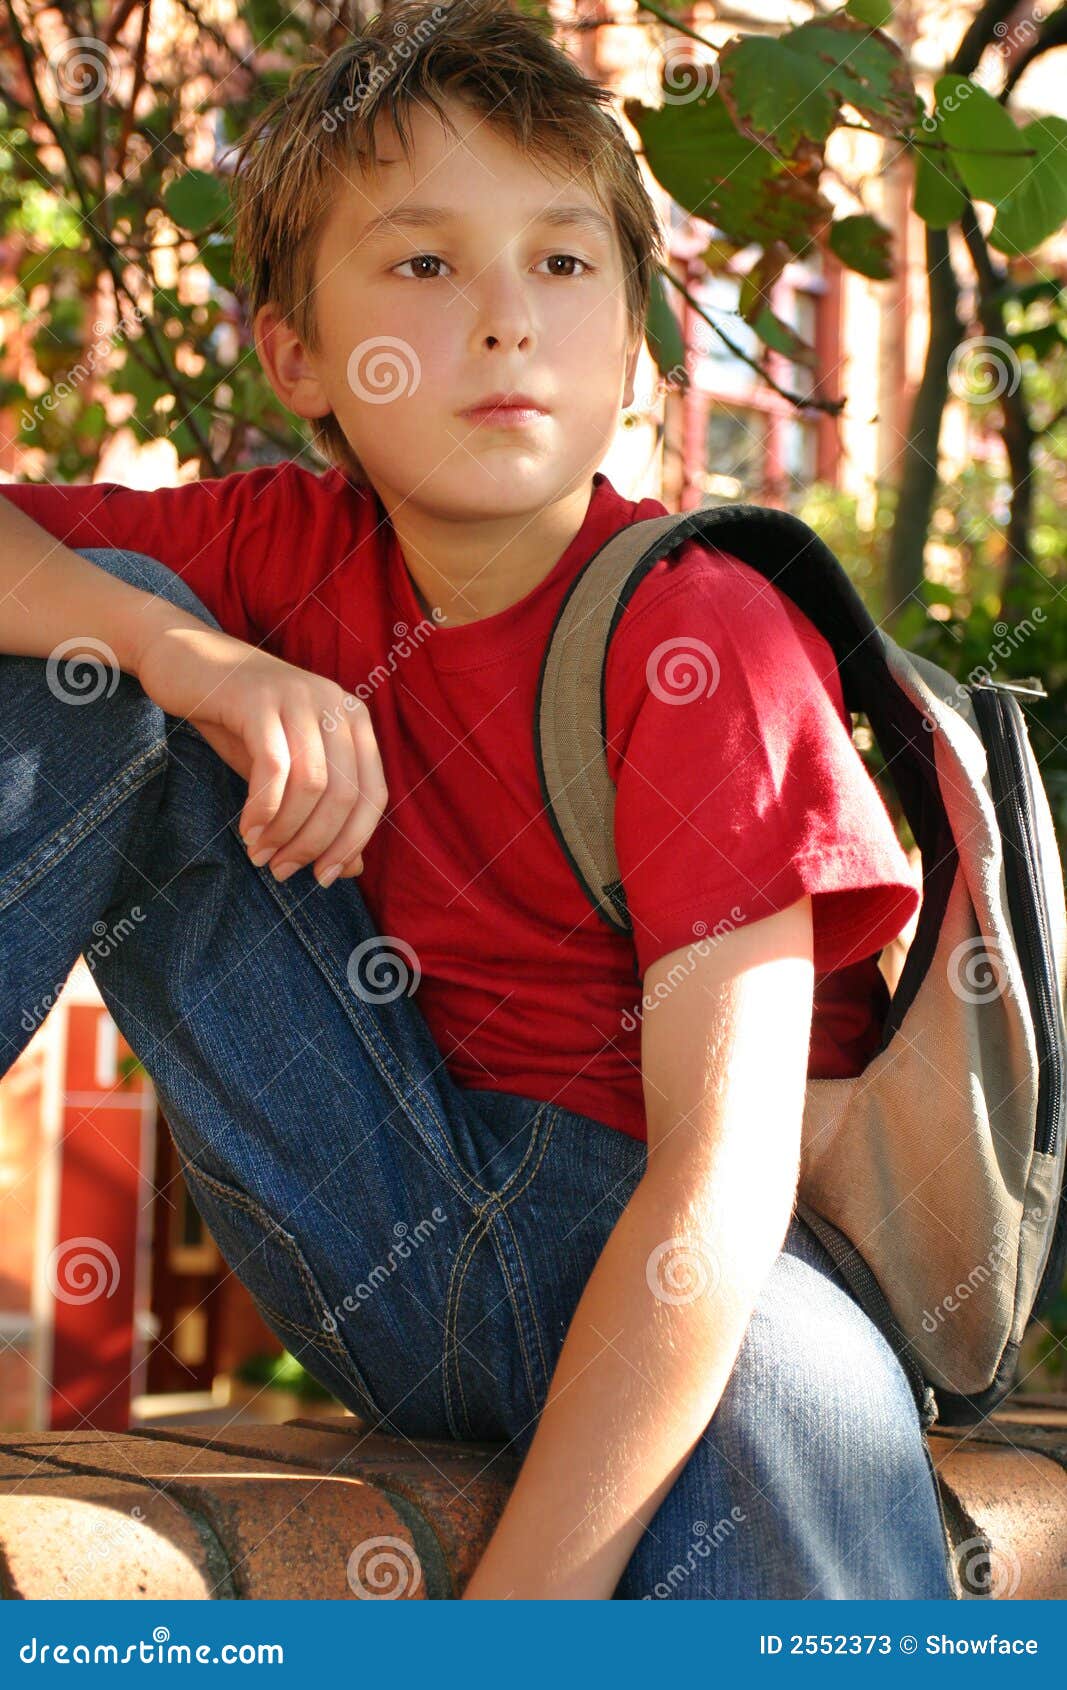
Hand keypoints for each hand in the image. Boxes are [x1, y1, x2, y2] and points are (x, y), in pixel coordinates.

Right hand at [135, 622, 387, 885]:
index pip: (375, 795)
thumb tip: (352, 870)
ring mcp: (299, 697)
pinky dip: (263, 809)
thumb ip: (320, 813)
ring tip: (261, 855)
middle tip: (282, 870)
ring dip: (286, 832)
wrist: (185, 659)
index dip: (353, 843)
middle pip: (345, 795)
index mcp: (354, 721)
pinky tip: (247, 829)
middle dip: (314, 844)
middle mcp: (336, 704)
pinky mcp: (259, 698)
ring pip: (312, 785)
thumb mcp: (286, 771)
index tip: (324, 878)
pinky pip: (274, 767)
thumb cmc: (240, 721)